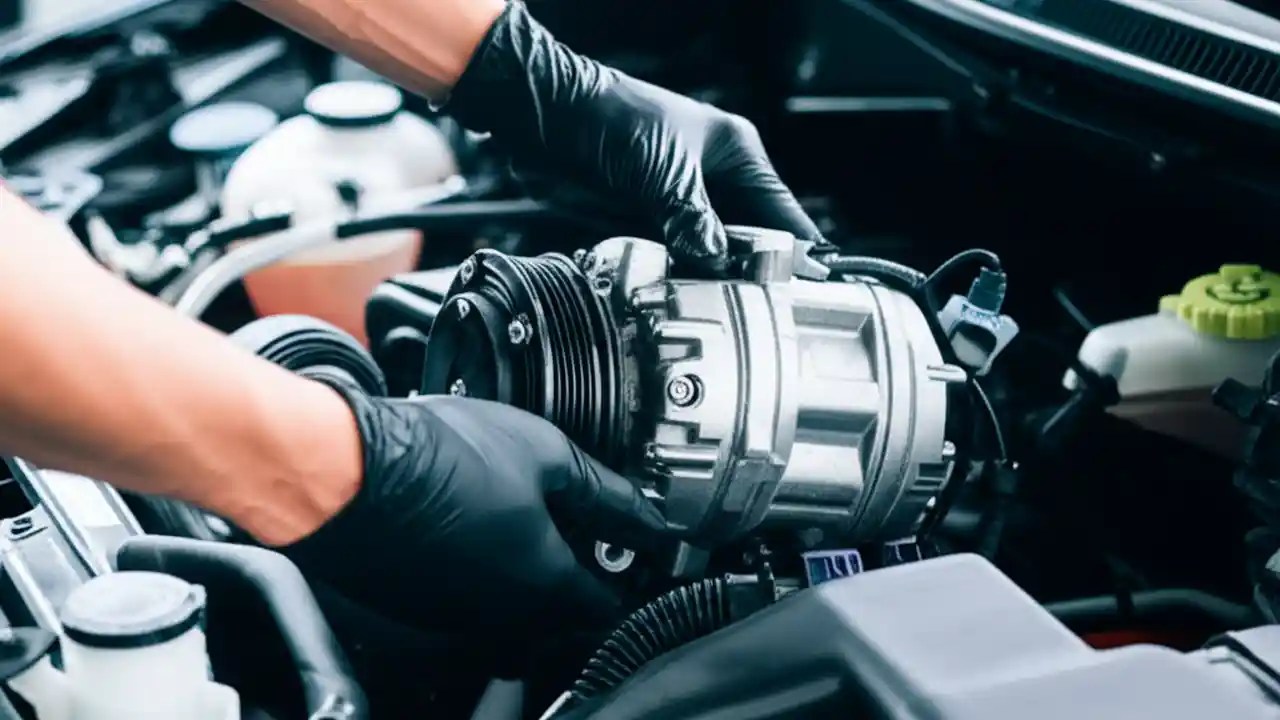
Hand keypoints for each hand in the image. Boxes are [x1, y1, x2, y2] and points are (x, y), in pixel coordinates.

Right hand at [281, 373, 667, 660]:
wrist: (347, 472)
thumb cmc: (438, 459)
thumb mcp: (546, 456)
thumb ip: (606, 495)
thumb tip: (645, 516)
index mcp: (546, 584)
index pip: (611, 606)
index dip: (632, 575)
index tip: (639, 553)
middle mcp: (505, 618)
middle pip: (563, 617)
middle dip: (581, 579)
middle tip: (583, 533)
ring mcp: (456, 621)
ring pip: (515, 618)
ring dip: (530, 586)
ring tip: (526, 530)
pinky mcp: (416, 614)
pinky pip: (468, 610)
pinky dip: (483, 582)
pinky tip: (473, 536)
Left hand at [446, 1, 821, 273]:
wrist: (546, 118)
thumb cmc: (610, 118)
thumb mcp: (662, 169)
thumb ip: (692, 218)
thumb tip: (716, 258)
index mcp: (734, 154)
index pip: (780, 209)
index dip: (795, 249)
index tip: (809, 286)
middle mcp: (713, 181)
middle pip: (748, 240)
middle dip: (751, 272)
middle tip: (762, 308)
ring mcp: (679, 204)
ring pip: (710, 255)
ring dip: (711, 279)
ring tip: (723, 308)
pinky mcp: (646, 222)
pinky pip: (673, 259)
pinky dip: (677, 276)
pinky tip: (683, 295)